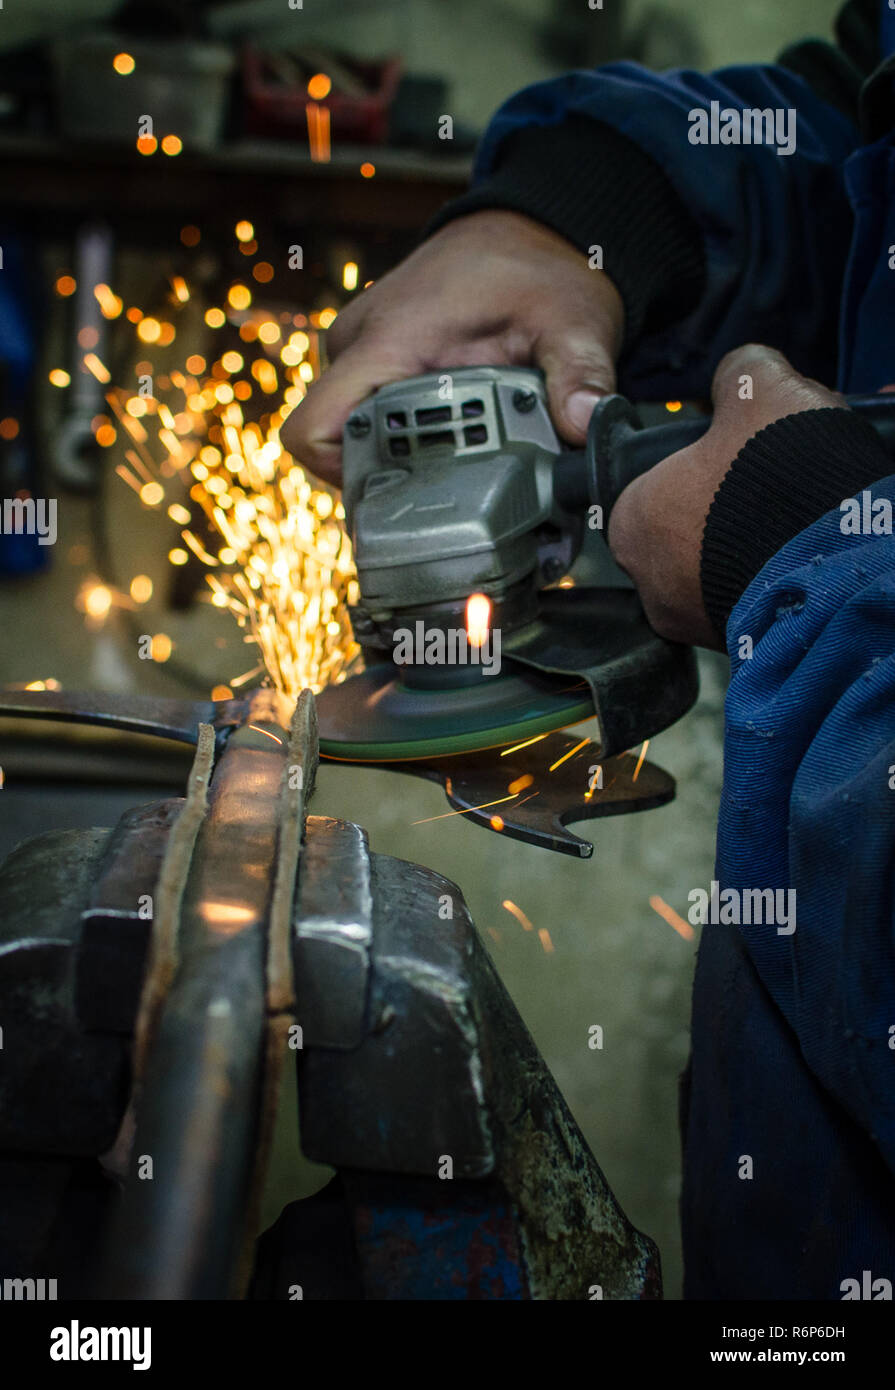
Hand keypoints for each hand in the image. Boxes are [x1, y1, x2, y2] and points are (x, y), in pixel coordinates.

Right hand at [280, 210, 623, 482]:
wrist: (527, 233)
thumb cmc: (538, 271)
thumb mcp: (573, 322)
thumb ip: (580, 374)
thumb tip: (584, 423)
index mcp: (388, 341)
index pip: (316, 430)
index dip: (347, 479)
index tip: (408, 496)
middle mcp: (359, 347)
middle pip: (336, 446)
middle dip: (388, 478)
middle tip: (455, 489)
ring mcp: (363, 352)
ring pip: (354, 434)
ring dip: (400, 458)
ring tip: (462, 463)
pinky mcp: (375, 361)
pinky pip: (369, 415)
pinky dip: (405, 438)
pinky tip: (455, 443)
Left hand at [607, 345, 843, 648]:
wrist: (833, 562)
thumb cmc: (780, 481)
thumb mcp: (760, 388)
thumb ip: (740, 372)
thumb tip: (742, 373)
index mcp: (632, 520)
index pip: (648, 487)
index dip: (691, 466)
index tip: (726, 458)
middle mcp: (649, 583)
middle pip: (684, 529)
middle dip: (725, 505)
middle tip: (768, 482)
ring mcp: (693, 622)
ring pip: (718, 568)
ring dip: (751, 541)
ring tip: (794, 513)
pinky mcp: (737, 644)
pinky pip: (749, 596)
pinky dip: (773, 573)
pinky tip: (802, 546)